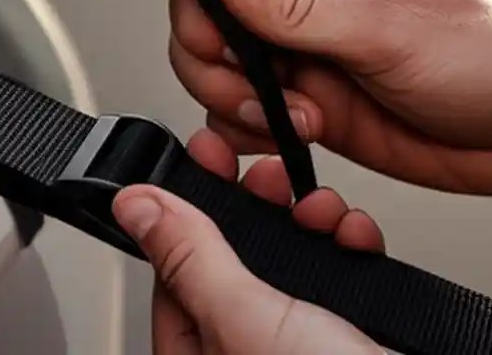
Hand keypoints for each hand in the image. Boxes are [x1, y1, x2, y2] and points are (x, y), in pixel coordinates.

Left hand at [113, 129, 384, 354]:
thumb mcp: (245, 318)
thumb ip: (191, 258)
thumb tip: (135, 206)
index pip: (174, 272)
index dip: (189, 209)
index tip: (204, 156)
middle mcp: (247, 353)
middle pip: (235, 258)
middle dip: (257, 207)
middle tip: (268, 173)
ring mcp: (300, 345)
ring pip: (290, 260)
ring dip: (310, 220)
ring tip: (322, 210)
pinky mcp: (350, 334)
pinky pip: (340, 272)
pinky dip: (351, 245)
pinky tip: (357, 235)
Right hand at [170, 0, 491, 194]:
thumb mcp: (391, 30)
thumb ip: (298, 8)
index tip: (207, 0)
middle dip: (207, 44)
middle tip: (243, 81)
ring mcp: (308, 53)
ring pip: (218, 61)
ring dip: (228, 96)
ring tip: (286, 119)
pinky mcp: (312, 106)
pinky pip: (245, 113)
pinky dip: (246, 132)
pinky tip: (294, 140)